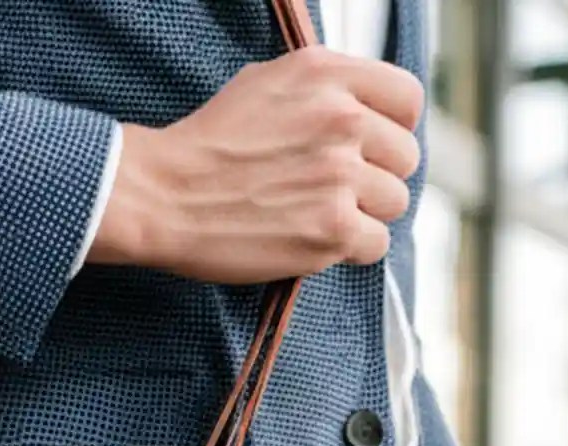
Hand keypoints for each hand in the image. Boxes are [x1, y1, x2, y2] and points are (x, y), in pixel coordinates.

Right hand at [90, 46, 424, 283]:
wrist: (160, 195)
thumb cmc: (203, 146)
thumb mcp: (263, 84)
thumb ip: (324, 91)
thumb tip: (365, 112)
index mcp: (326, 75)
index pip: (407, 99)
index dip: (392, 128)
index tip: (371, 147)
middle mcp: (341, 120)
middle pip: (404, 157)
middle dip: (373, 176)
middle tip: (329, 188)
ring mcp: (339, 176)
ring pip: (393, 203)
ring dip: (361, 214)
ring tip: (314, 214)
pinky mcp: (331, 229)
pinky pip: (375, 244)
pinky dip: (347, 249)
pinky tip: (310, 239)